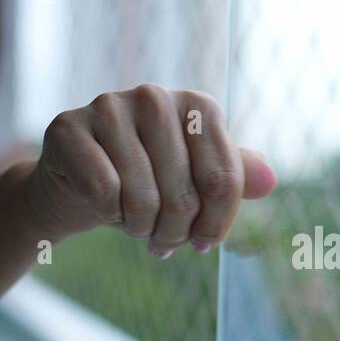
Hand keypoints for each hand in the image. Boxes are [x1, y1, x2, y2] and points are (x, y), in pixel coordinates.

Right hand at [23, 85, 276, 255]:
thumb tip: (270, 180)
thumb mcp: (194, 182)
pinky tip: (103, 206)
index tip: (203, 244)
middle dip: (176, 233)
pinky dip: (106, 213)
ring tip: (135, 223)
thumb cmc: (144, 183)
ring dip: (141, 227)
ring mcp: (109, 106)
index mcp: (196, 105)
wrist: (75, 185)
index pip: (224, 180)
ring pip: (144, 198)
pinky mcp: (69, 126)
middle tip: (163, 242)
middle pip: (185, 195)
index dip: (216, 225)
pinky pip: (104, 192)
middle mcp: (155, 96)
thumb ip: (231, 178)